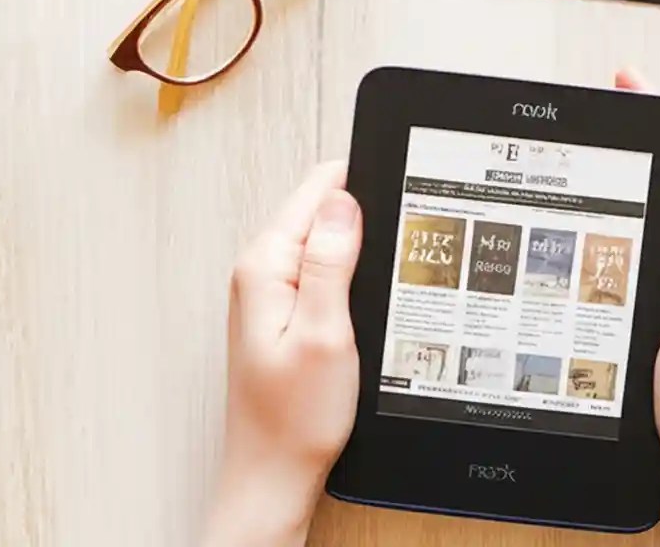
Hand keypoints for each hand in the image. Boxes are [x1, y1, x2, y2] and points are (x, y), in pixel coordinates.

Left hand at [203, 161, 362, 546]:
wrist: (274, 473)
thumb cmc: (295, 418)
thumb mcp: (326, 333)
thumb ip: (331, 261)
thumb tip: (344, 201)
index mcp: (266, 265)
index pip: (319, 188)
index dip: (365, 186)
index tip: (399, 200)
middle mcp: (260, 271)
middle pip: (322, 210)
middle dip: (364, 218)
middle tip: (399, 252)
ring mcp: (269, 291)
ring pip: (325, 240)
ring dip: (358, 249)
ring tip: (385, 277)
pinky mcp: (283, 311)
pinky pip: (321, 270)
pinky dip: (349, 275)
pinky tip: (366, 299)